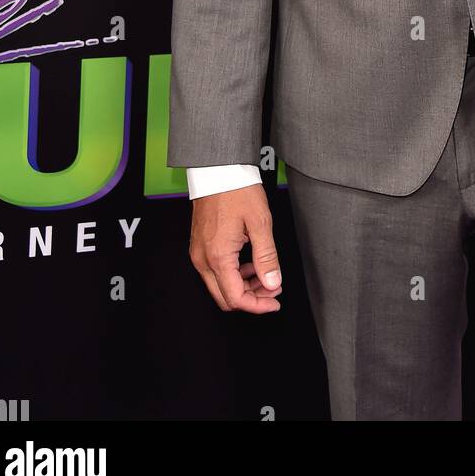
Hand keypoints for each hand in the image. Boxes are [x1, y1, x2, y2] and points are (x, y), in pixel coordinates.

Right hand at [189, 183, 283, 313]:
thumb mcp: (260, 223)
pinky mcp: (199, 246)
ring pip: (220, 287)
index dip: (258, 305)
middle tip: (273, 288)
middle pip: (225, 298)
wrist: (217, 170)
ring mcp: (199, 253)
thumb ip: (267, 257)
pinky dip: (234, 275)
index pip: (236, 298)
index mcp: (218, 257)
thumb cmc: (237, 190)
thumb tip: (273, 283)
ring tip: (266, 275)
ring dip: (244, 287)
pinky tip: (250, 264)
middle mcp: (203, 259)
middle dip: (252, 298)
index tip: (275, 301)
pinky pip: (215, 272)